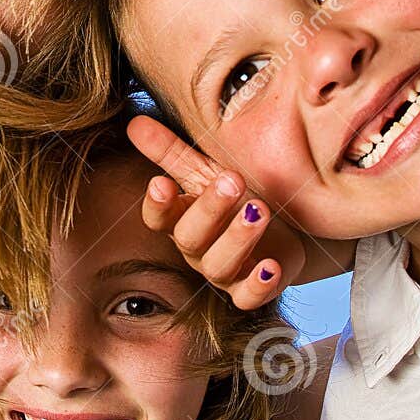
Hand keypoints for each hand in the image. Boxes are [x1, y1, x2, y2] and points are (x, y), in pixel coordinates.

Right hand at [126, 115, 351, 307]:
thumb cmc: (236, 197)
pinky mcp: (251, 289)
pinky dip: (258, 285)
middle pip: (190, 238)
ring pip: (218, 265)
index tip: (162, 183)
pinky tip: (270, 267)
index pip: (159, 217)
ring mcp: (223, 272)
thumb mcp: (206, 172)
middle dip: (210, 210)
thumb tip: (133, 122)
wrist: (286, 228)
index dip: (158, 204)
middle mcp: (197, 249)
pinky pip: (247, 298)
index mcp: (182, 219)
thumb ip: (170, 152)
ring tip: (260, 210)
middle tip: (232, 180)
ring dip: (238, 238)